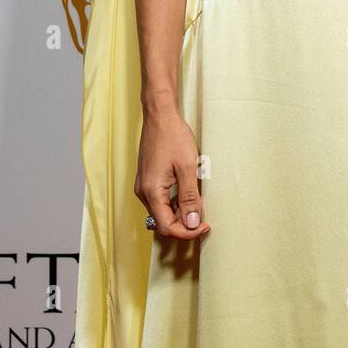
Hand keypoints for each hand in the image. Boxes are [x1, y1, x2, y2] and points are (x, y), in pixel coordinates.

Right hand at [135, 106, 210, 239]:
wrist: (160, 115)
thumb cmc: (173, 137)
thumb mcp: (188, 167)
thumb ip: (189, 197)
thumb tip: (192, 223)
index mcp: (151, 192)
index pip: (167, 227)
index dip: (187, 232)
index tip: (204, 226)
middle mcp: (143, 192)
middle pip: (163, 222)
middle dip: (184, 225)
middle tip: (203, 218)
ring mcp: (143, 186)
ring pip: (161, 213)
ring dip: (179, 214)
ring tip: (198, 204)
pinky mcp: (147, 180)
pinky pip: (159, 201)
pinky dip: (173, 204)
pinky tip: (187, 194)